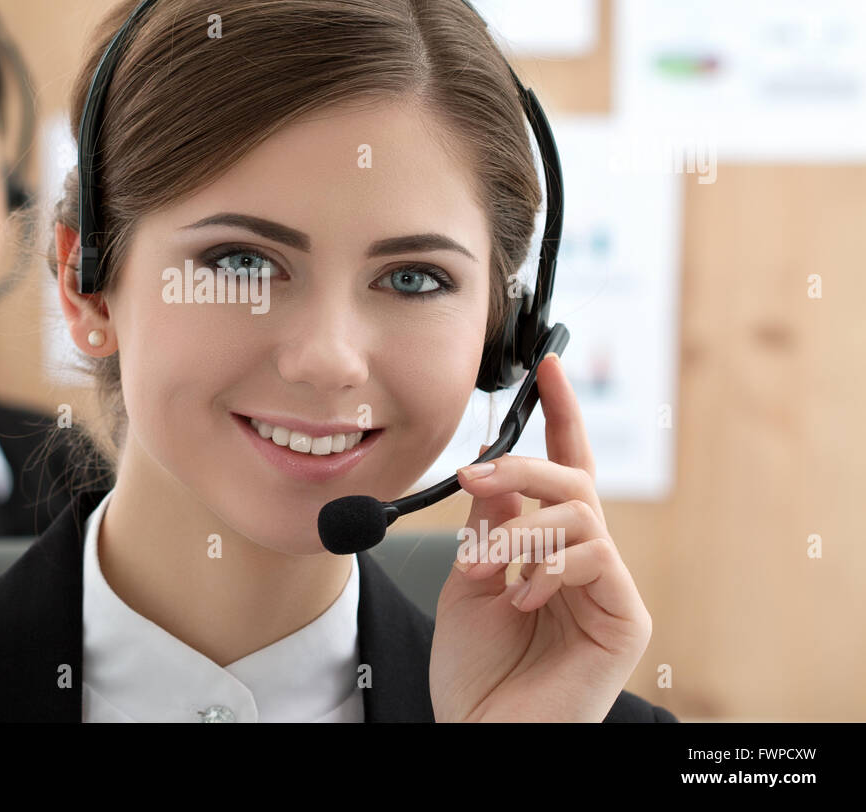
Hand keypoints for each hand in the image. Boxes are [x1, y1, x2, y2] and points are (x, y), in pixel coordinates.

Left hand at [427, 353, 652, 720]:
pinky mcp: (627, 618)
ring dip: (521, 531)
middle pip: (574, 479)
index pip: (562, 469)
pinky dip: (549, 568)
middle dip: (523, 465)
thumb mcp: (469, 578)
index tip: (548, 364)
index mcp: (547, 547)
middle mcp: (584, 560)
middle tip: (476, 474)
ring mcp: (609, 589)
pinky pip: (596, 557)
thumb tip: (494, 468)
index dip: (560, 415)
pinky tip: (523, 598)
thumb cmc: (476, 670)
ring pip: (580, 514)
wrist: (481, 732)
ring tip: (487, 567)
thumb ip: (488, 522)